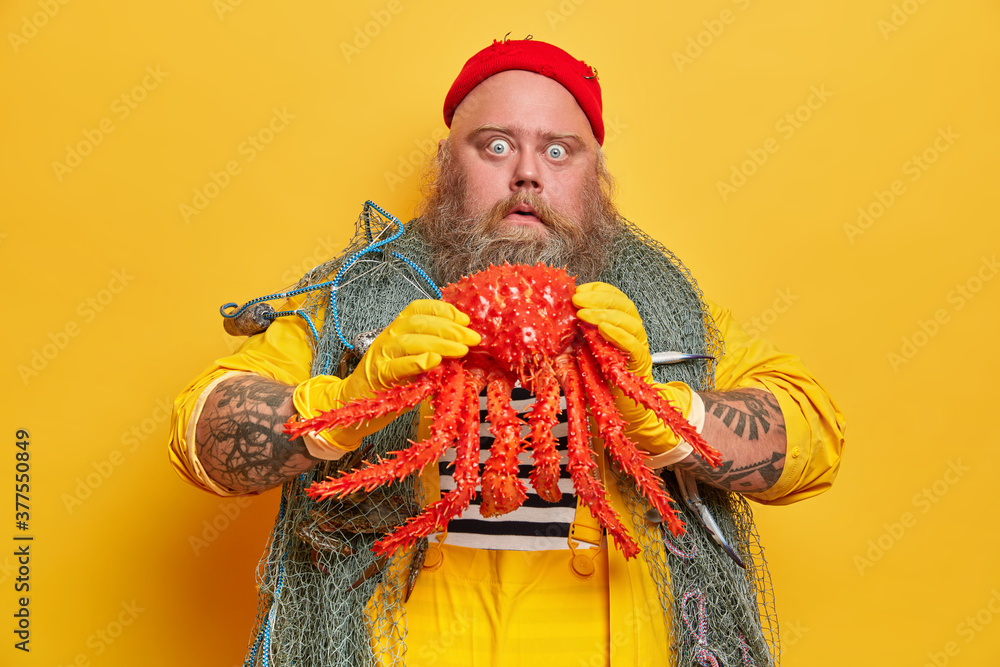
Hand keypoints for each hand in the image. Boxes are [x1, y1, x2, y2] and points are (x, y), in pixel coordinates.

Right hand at [293, 300, 479, 457]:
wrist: (354, 401)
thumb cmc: (389, 380)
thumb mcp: (412, 358)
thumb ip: (431, 348)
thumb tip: (463, 343)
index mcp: (398, 328)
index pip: (420, 309)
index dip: (444, 310)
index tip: (465, 318)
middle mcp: (389, 336)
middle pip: (420, 323)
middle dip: (450, 329)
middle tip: (472, 338)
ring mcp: (381, 354)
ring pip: (411, 341)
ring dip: (439, 343)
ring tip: (460, 349)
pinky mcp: (377, 376)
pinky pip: (398, 366)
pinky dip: (416, 362)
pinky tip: (434, 361)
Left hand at [573, 282, 699, 456]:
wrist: (619, 404)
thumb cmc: (597, 374)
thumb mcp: (580, 346)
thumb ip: (573, 329)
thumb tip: (551, 310)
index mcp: (617, 319)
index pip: (610, 294)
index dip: (595, 290)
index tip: (577, 290)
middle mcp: (630, 327)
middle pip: (620, 303)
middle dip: (598, 298)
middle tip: (578, 299)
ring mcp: (637, 344)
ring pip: (628, 320)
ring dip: (606, 314)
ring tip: (588, 314)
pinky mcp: (641, 362)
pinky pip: (633, 346)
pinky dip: (619, 336)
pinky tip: (604, 330)